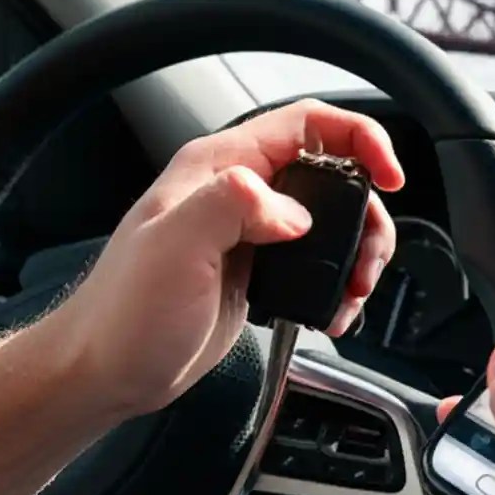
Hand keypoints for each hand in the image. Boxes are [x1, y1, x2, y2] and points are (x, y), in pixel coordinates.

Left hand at [52, 99, 404, 417]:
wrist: (106, 372)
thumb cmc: (123, 314)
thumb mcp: (174, 246)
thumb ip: (232, 203)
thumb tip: (295, 210)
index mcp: (220, 167)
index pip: (307, 123)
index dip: (359, 138)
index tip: (388, 175)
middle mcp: (238, 191)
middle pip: (334, 173)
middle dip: (367, 213)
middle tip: (368, 256)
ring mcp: (250, 231)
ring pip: (334, 221)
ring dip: (358, 253)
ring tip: (351, 290)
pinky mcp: (259, 269)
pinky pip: (319, 261)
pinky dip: (339, 284)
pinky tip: (330, 309)